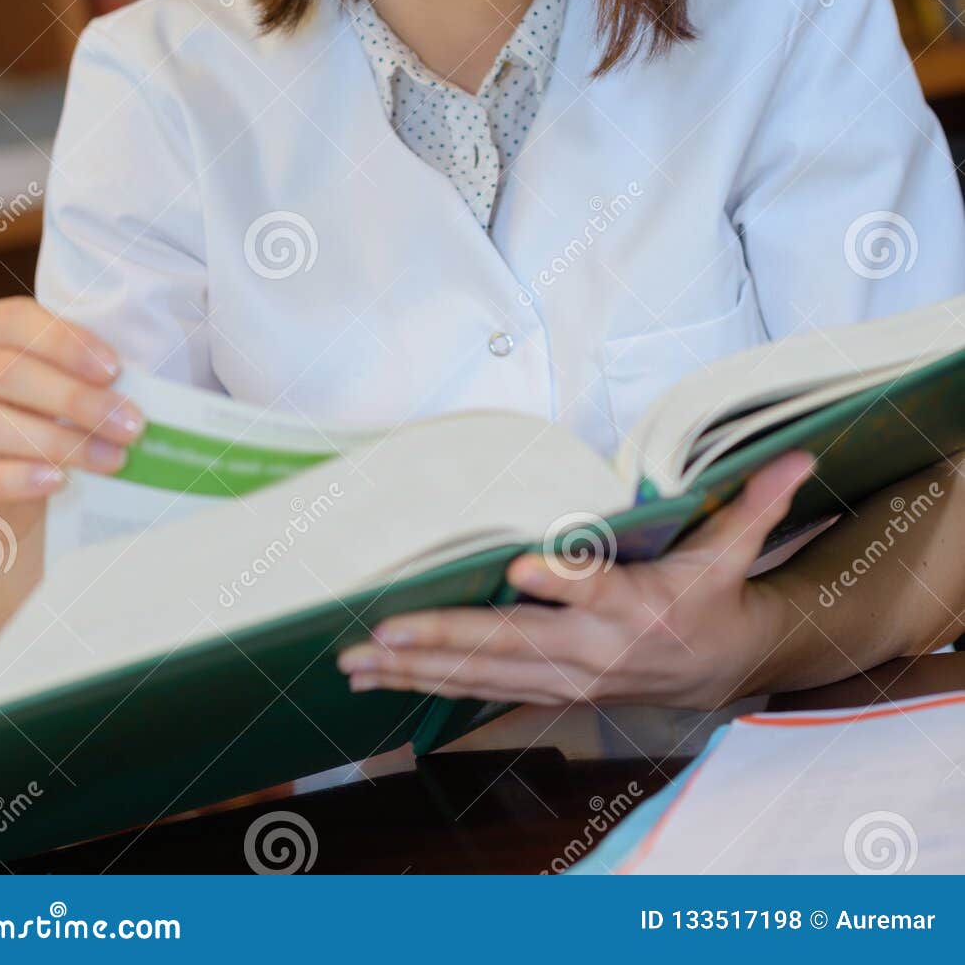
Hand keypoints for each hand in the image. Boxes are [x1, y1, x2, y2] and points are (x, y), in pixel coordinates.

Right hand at [0, 296, 142, 538]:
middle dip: (75, 399)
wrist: (7, 497)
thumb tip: (142, 386)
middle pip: (6, 372)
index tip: (116, 369)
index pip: (15, 321)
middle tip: (129, 424)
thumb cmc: (43, 424)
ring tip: (109, 459)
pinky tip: (58, 481)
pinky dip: (15, 479)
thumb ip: (86, 379)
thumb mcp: (62, 392)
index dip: (66, 342)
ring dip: (57, 442)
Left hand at [336, 451, 812, 710]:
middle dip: (442, 640)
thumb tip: (794, 458)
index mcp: (635, 607)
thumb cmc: (715, 602)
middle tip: (382, 631)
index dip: (562, 580)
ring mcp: (563, 679)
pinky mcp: (546, 691)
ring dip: (416, 671)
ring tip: (357, 662)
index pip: (596, 590)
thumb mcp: (732, 553)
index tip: (521, 566)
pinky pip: (477, 693)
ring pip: (481, 677)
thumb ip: (751, 505)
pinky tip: (380, 680)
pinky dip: (426, 688)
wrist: (723, 673)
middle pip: (511, 644)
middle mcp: (592, 651)